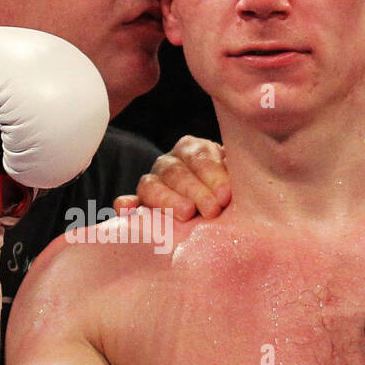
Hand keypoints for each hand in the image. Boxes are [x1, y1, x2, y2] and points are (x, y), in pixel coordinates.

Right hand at [113, 135, 229, 221]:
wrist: (219, 215)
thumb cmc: (232, 197)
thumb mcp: (238, 181)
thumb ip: (238, 176)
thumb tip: (236, 179)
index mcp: (195, 149)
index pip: (199, 157)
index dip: (212, 175)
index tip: (225, 196)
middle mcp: (170, 162)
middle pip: (176, 172)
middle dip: (195, 190)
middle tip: (212, 210)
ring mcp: (153, 183)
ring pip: (151, 185)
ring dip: (167, 200)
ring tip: (186, 214)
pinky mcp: (140, 205)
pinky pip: (127, 202)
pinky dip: (126, 205)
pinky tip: (127, 209)